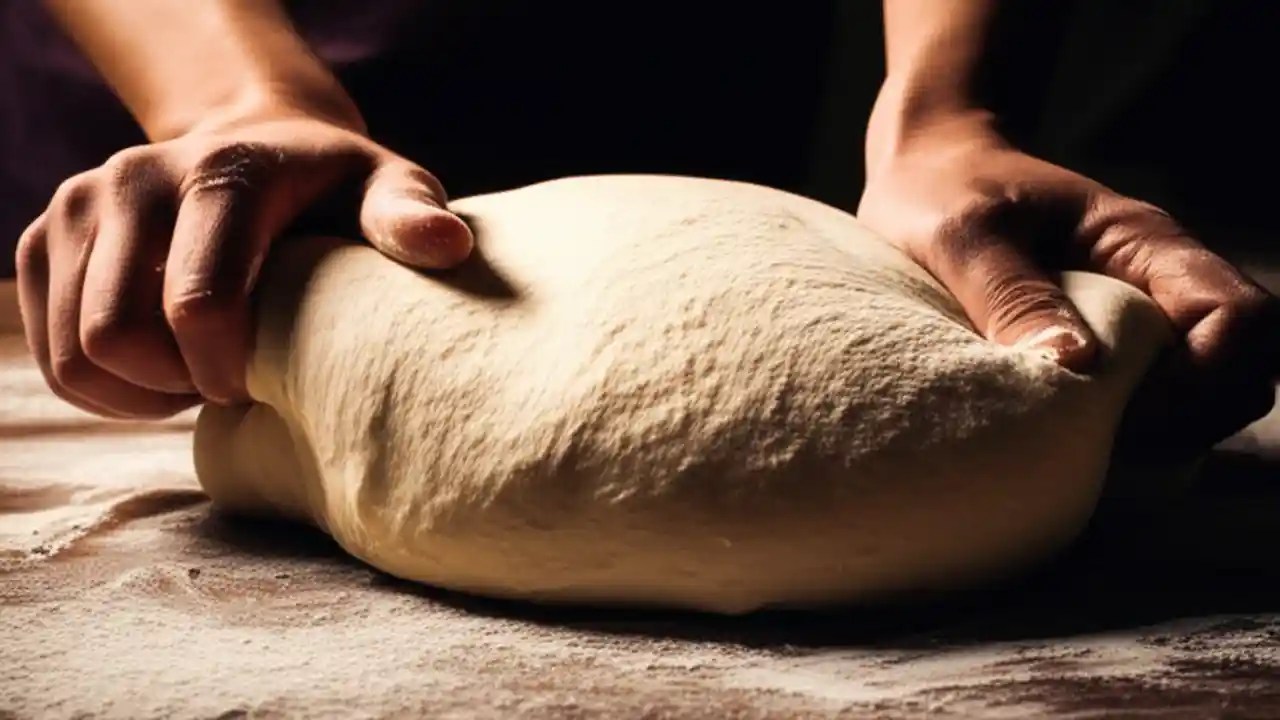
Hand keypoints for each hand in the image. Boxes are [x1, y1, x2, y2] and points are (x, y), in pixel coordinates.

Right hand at [15, 108, 473, 418]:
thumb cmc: (333, 188)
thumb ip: (408, 215)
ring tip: (198, 373)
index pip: (197, 305)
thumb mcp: (387, 188)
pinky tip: (160, 367)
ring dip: (137, 390)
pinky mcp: (46, 236)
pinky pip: (52, 352)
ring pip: (73, 352)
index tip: (265, 379)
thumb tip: (448, 247)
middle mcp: (135, 179)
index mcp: (222, 172)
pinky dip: (104, 384)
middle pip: (115, 336)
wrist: (255, 146)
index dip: (226, 370)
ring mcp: (80, 204)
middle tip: (229, 381)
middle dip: (174, 384)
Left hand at [858, 113, 1279, 450]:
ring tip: (1087, 449)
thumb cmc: (943, 191)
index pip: (1238, 314)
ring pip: (1212, 397)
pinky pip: (1162, 407)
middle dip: (1193, 418)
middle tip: (1103, 442)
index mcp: (1140, 243)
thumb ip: (1012, 294)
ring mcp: (1141, 321)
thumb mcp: (963, 236)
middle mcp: (1158, 285)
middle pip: (1244, 368)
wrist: (923, 175)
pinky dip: (1138, 437)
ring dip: (1169, 435)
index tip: (1129, 406)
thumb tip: (1075, 364)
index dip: (1206, 375)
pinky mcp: (1112, 353)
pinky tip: (1079, 447)